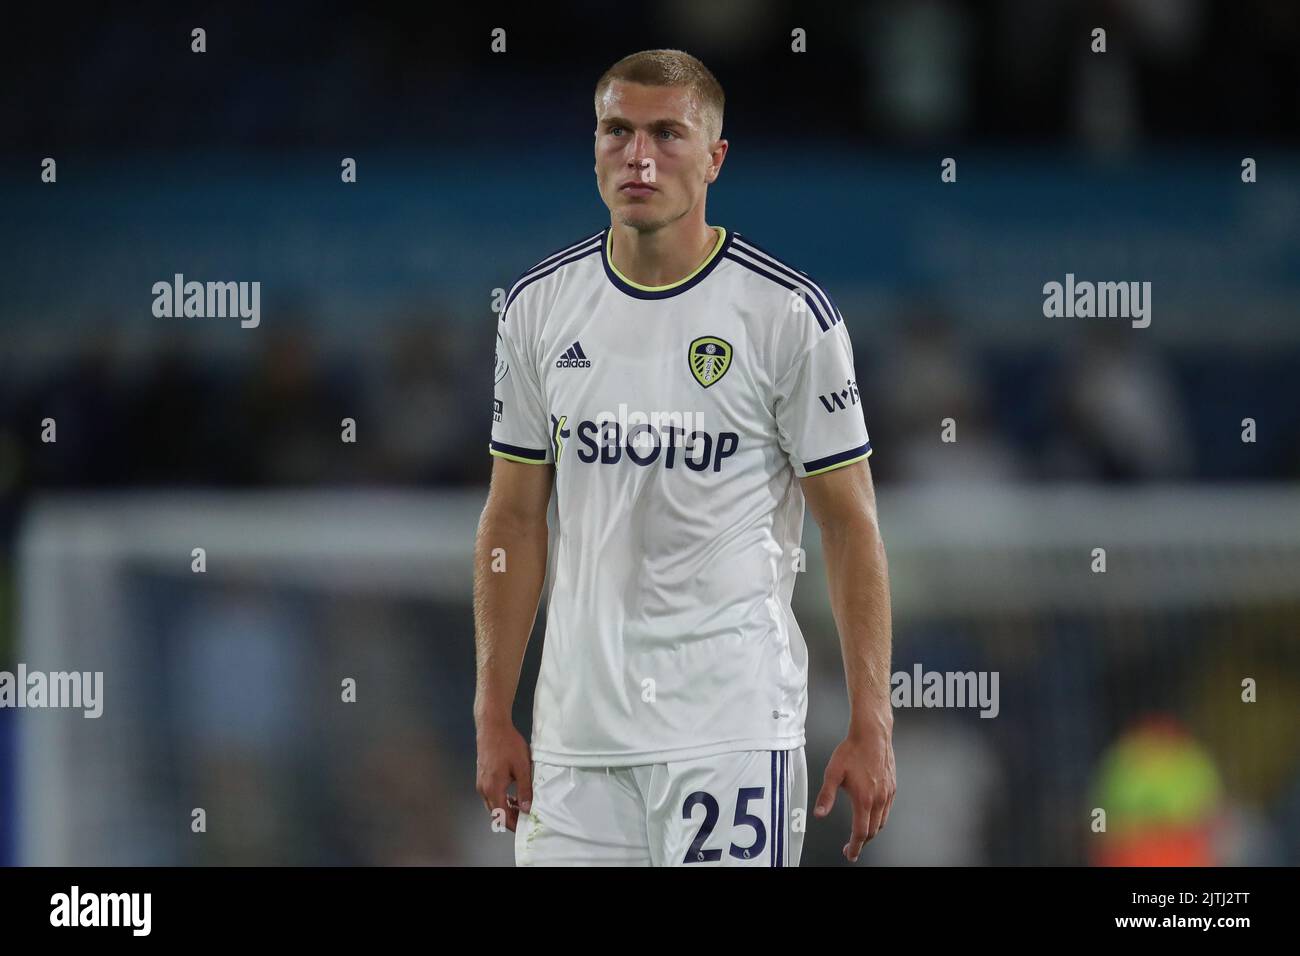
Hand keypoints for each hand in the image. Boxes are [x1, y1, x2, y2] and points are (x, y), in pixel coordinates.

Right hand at [475, 718, 532, 831]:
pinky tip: (511, 795)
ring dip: (505, 808)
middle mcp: (483, 789)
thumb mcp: (521, 767)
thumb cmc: (508, 744)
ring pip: (492, 804)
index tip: (524, 826)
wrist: (492, 726)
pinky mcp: (481, 776)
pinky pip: (490, 795)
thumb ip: (524, 789)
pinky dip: (500, 799)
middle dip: (509, 817)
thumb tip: (526, 808)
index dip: (513, 824)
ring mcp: (480, 782)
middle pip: (495, 812)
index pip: (502, 815)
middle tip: (525, 817)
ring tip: (521, 806)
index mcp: (493, 788)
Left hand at [813, 717, 895, 861]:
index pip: (861, 832)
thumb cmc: (853, 750)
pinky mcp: (892, 786)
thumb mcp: (833, 773)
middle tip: (853, 846)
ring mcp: (888, 793)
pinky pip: (888, 809)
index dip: (855, 846)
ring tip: (861, 833)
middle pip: (873, 830)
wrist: (872, 734)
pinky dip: (880, 818)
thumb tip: (819, 814)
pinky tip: (873, 814)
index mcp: (864, 799)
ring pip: (882, 821)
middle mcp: (879, 799)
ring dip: (872, 831)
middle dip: (862, 842)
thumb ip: (826, 796)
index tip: (850, 853)